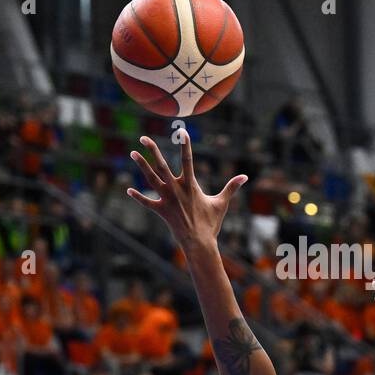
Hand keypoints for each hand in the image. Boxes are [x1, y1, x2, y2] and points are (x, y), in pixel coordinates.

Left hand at [127, 132, 247, 246]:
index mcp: (190, 185)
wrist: (199, 242)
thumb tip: (245, 177)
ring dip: (141, 166)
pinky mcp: (161, 211)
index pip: (187, 160)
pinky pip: (147, 203)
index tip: (182, 132)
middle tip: (143, 138)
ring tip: (132, 153)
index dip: (185, 145)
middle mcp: (177, 189)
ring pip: (151, 179)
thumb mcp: (222, 203)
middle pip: (162, 166)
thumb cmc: (211, 223)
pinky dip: (138, 197)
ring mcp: (167, 200)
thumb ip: (231, 187)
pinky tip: (128, 190)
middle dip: (152, 150)